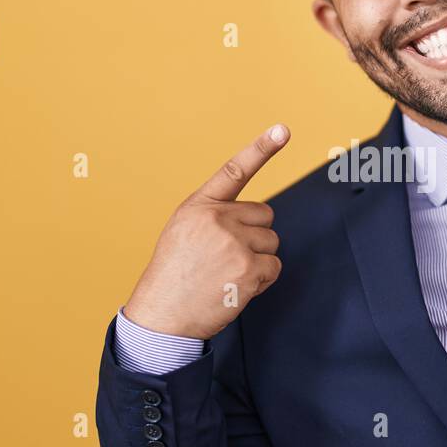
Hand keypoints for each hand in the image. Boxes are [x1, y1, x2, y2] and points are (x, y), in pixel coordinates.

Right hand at [123, 124, 288, 338]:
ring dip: (259, 260)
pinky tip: (237, 287)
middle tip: (228, 257)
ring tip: (228, 274)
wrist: (163, 316)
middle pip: (266, 215)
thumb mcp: (183, 231)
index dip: (261, 148)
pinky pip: (274, 267)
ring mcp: (234, 243)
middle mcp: (217, 219)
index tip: (283, 129)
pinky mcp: (248, 269)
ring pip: (271, 242)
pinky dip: (262, 280)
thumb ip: (214, 216)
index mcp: (199, 206)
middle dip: (255, 235)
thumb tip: (254, 216)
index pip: (234, 171)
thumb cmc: (174, 275)